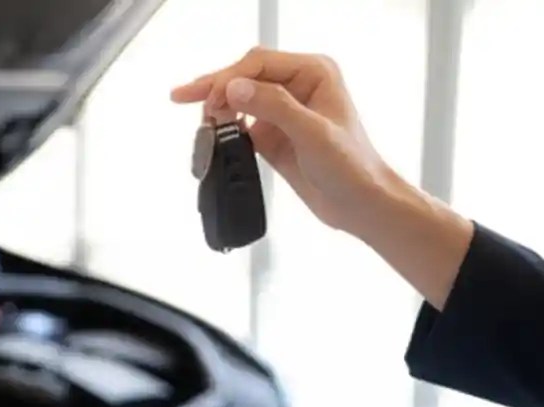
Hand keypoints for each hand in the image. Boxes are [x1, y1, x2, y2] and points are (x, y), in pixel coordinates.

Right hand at [170, 47, 390, 233]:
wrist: (361, 206)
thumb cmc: (352, 167)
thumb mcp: (313, 134)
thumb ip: (274, 107)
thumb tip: (234, 88)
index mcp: (314, 72)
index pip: (259, 63)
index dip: (230, 77)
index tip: (210, 100)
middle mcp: (298, 86)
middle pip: (245, 76)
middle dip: (215, 87)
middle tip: (182, 98)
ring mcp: (284, 111)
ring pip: (239, 99)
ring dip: (217, 108)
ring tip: (198, 123)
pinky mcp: (274, 136)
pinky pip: (241, 125)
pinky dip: (224, 130)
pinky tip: (211, 137)